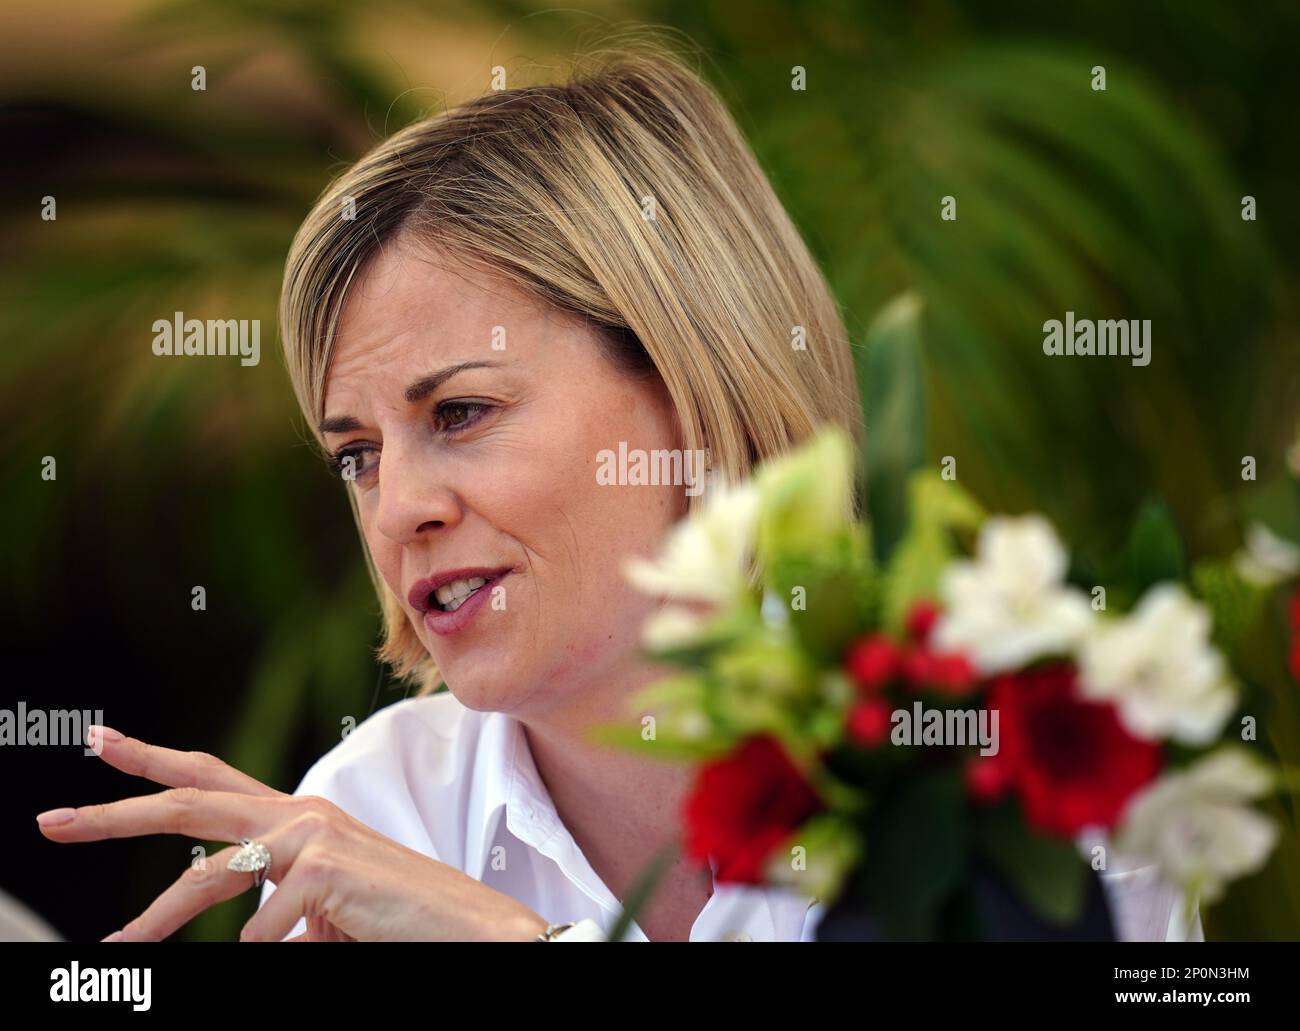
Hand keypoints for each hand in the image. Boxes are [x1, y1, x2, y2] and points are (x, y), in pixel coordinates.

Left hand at [36, 726, 549, 941]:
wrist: (468, 926)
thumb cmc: (395, 915)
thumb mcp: (320, 903)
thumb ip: (276, 894)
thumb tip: (236, 928)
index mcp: (297, 815)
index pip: (213, 777)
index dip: (154, 760)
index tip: (101, 742)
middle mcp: (299, 814)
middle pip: (190, 803)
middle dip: (115, 812)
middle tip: (52, 819)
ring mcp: (313, 837)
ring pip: (207, 875)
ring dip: (156, 919)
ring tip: (118, 951)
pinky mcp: (326, 870)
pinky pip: (262, 927)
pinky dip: (265, 948)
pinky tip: (303, 948)